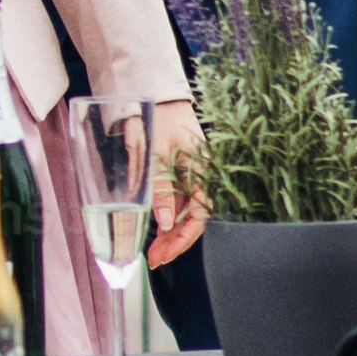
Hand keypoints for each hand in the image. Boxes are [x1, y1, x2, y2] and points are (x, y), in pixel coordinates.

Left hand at [144, 98, 211, 266]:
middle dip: (175, 243)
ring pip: (185, 214)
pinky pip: (178, 203)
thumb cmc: (159, 118)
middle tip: (155, 259)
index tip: (164, 255)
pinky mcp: (182, 176)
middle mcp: (202, 178)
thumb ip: (160, 187)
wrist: (158, 96)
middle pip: (193, 219)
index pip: (199, 216)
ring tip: (153, 250)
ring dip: (170, 234)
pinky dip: (166, 219)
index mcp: (203, 172)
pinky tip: (155, 230)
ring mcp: (192, 177)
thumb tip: (164, 221)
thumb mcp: (156, 152)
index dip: (183, 239)